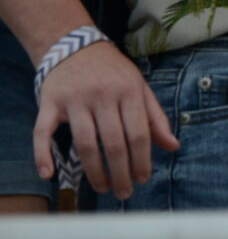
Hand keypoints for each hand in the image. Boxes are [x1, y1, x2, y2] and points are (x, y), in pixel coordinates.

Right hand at [35, 36, 175, 199]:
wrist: (75, 46)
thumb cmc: (113, 73)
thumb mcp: (140, 88)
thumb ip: (156, 118)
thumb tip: (173, 146)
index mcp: (129, 91)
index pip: (139, 133)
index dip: (142, 160)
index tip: (143, 179)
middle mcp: (103, 95)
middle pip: (114, 142)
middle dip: (121, 172)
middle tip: (124, 192)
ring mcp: (75, 99)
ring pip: (85, 142)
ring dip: (94, 171)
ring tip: (103, 188)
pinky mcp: (50, 103)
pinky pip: (42, 132)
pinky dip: (43, 154)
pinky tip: (49, 174)